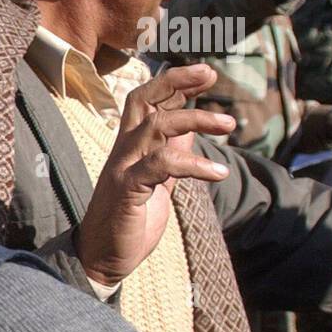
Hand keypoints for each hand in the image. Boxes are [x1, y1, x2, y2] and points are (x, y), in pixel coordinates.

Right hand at [77, 64, 234, 288]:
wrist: (102, 259)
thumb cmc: (129, 222)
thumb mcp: (157, 183)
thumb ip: (170, 155)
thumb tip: (191, 130)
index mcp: (130, 147)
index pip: (147, 101)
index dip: (175, 82)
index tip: (205, 73)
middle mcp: (123, 150)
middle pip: (143, 99)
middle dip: (176, 80)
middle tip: (210, 72)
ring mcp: (123, 167)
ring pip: (156, 125)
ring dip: (196, 119)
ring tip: (229, 124)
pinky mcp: (127, 189)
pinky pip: (162, 164)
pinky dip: (194, 164)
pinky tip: (219, 174)